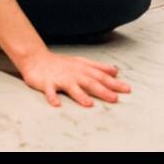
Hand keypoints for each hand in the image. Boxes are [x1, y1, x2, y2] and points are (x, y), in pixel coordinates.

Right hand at [17, 50, 131, 107]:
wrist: (36, 58)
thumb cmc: (61, 63)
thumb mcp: (82, 62)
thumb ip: (99, 67)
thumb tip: (115, 70)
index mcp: (83, 69)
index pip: (101, 76)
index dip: (114, 83)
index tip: (127, 89)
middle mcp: (73, 73)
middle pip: (90, 82)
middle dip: (103, 90)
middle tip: (115, 98)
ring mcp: (60, 78)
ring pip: (72, 87)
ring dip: (80, 95)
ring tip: (89, 104)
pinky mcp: (47, 83)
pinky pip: (49, 91)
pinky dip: (52, 97)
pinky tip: (57, 104)